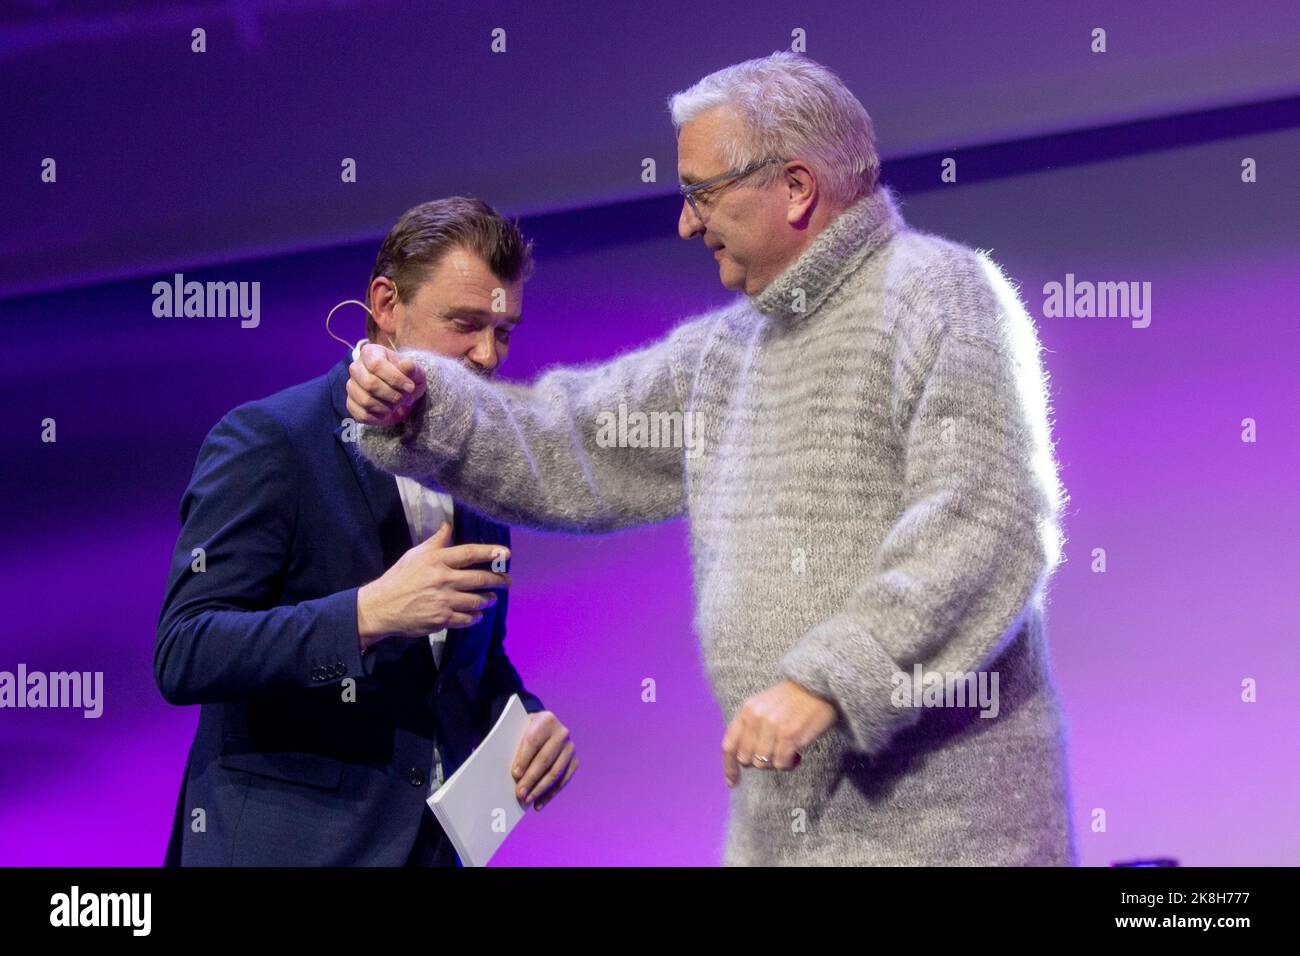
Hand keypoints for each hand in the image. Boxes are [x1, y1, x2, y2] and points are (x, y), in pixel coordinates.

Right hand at [346, 342, 426, 424]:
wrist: (403, 393)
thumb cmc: (407, 378)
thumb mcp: (415, 371)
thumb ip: (411, 368)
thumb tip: (406, 364)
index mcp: (370, 352)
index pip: (376, 364)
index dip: (395, 379)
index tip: (410, 387)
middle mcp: (356, 367)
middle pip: (369, 383)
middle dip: (392, 395)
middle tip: (405, 399)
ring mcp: (351, 386)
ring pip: (365, 400)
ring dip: (387, 407)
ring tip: (397, 405)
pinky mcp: (351, 403)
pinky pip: (362, 414)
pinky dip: (378, 417)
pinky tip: (387, 412)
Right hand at [356, 521, 508, 648]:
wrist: (381, 607)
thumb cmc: (399, 578)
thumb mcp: (415, 555)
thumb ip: (435, 541)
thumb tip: (448, 525)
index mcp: (436, 560)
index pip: (470, 553)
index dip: (491, 552)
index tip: (506, 553)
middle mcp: (442, 579)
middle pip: (479, 578)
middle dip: (498, 580)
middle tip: (507, 581)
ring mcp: (443, 601)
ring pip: (477, 600)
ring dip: (488, 599)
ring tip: (491, 597)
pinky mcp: (441, 619)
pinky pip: (467, 618)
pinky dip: (475, 616)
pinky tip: (476, 614)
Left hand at [512, 711, 577, 809]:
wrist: (544, 726)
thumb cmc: (525, 730)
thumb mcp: (519, 730)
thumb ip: (514, 745)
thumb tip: (510, 774)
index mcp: (547, 720)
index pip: (534, 741)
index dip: (524, 758)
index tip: (515, 774)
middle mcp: (562, 733)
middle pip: (545, 759)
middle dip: (531, 778)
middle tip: (519, 793)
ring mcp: (570, 748)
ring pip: (555, 772)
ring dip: (540, 789)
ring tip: (527, 800)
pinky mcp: (574, 761)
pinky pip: (563, 781)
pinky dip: (550, 794)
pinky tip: (538, 803)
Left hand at [721, 679, 836, 785]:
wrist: (819, 684)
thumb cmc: (792, 698)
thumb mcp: (763, 705)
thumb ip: (750, 726)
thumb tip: (743, 758)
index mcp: (746, 710)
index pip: (729, 745)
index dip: (729, 767)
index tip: (732, 782)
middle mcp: (756, 717)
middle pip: (746, 759)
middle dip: (759, 762)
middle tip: (775, 754)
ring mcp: (772, 726)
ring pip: (763, 763)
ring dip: (776, 762)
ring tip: (789, 751)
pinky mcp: (790, 734)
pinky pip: (781, 763)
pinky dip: (789, 764)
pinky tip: (798, 754)